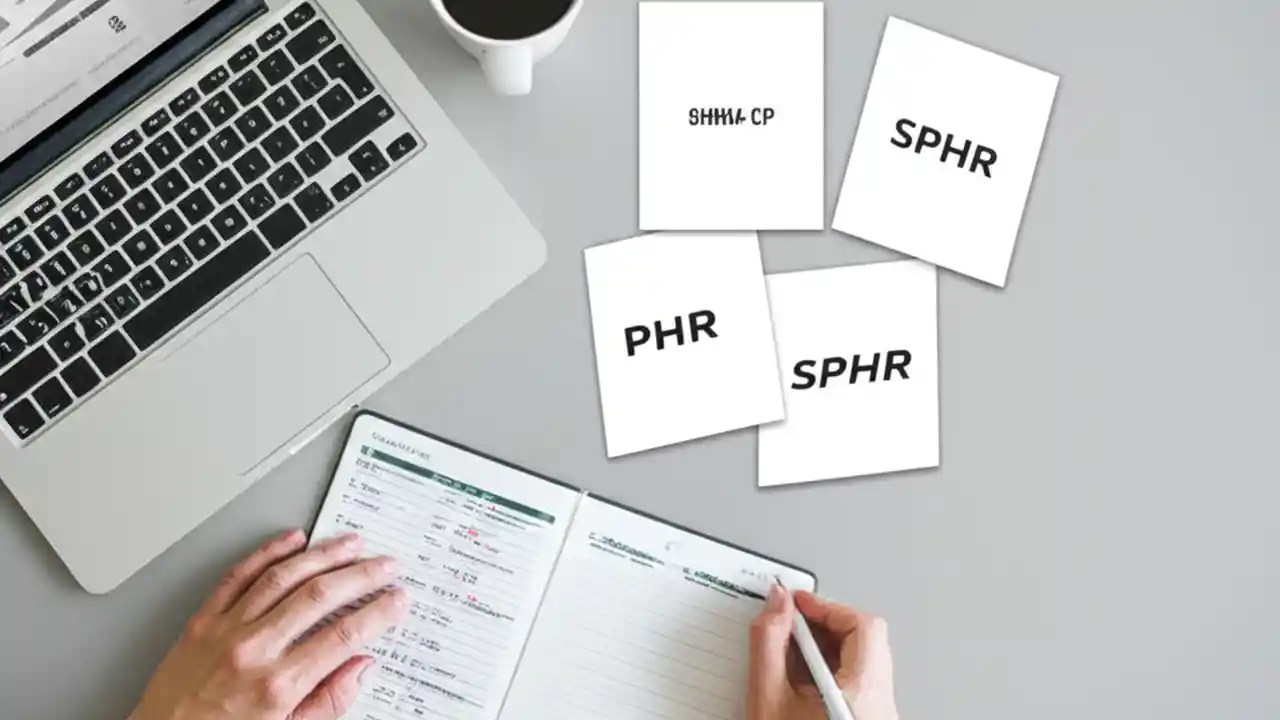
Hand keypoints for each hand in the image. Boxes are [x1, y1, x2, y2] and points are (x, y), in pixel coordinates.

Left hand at [131, 530, 405, 719]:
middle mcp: (253, 651)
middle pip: (319, 597)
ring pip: (283, 577)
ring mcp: (225, 630)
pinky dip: (268, 553)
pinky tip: (292, 541)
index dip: (378, 613)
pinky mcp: (202, 621)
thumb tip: (359, 668)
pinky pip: (238, 576)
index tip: (397, 600)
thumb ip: (327, 702)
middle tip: (385, 565)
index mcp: (278, 686)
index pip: (343, 637)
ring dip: (323, 555)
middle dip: (360, 575)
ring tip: (349, 544)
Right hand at [748, 586, 898, 719]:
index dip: (826, 606)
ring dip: (827, 648)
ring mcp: (879, 715)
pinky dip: (831, 670)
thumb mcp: (768, 699)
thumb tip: (776, 605)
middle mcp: (881, 705)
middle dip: (826, 626)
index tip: (797, 602)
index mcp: (862, 695)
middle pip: (867, 641)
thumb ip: (768, 643)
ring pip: (864, 661)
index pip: (862, 626)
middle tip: (793, 622)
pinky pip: (859, 682)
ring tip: (792, 652)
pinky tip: (802, 679)